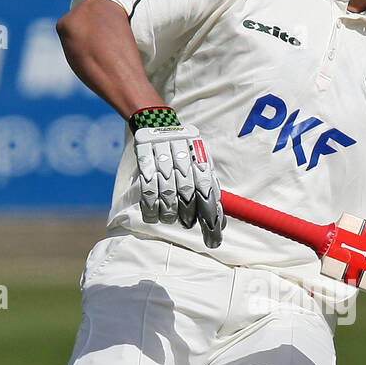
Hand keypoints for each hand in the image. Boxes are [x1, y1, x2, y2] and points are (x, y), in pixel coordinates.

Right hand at [132, 113, 223, 248]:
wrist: (159, 124)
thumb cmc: (185, 151)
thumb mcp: (201, 162)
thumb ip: (209, 186)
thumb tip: (219, 217)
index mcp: (200, 162)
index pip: (209, 195)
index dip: (212, 219)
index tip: (213, 240)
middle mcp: (183, 161)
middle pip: (188, 198)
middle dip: (189, 217)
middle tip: (188, 224)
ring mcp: (163, 161)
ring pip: (168, 197)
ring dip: (169, 214)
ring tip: (169, 218)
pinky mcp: (145, 162)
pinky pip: (148, 192)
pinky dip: (150, 208)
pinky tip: (152, 215)